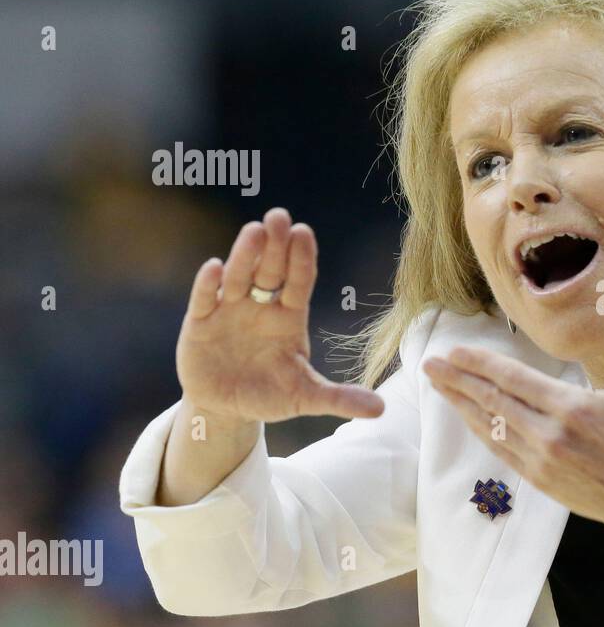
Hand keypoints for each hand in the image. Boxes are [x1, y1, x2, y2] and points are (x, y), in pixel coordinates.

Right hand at [176, 207, 383, 423]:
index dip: (301, 259)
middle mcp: (259, 307)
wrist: (227, 409)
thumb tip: (380, 410)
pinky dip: (208, 285)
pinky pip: (204, 300)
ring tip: (254, 231)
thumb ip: (339, 398)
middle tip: (279, 217)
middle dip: (274, 245)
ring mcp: (228, 311)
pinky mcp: (199, 324)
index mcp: (288, 317)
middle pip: (269, 271)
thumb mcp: (306, 397)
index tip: (304, 233)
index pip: (298, 282)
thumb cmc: (271, 395)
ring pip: (238, 277)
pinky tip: (214, 267)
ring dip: (245, 255)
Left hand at [423, 305, 603, 549]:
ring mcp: (540, 459)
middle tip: (430, 365)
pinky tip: (467, 418)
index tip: (454, 353)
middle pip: (492, 401)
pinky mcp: (539, 480)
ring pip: (490, 427)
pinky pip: (500, 451)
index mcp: (571, 407)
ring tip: (438, 388)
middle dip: (457, 381)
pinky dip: (481, 432)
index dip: (480, 364)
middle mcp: (550, 433)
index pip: (514, 379)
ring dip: (461, 405)